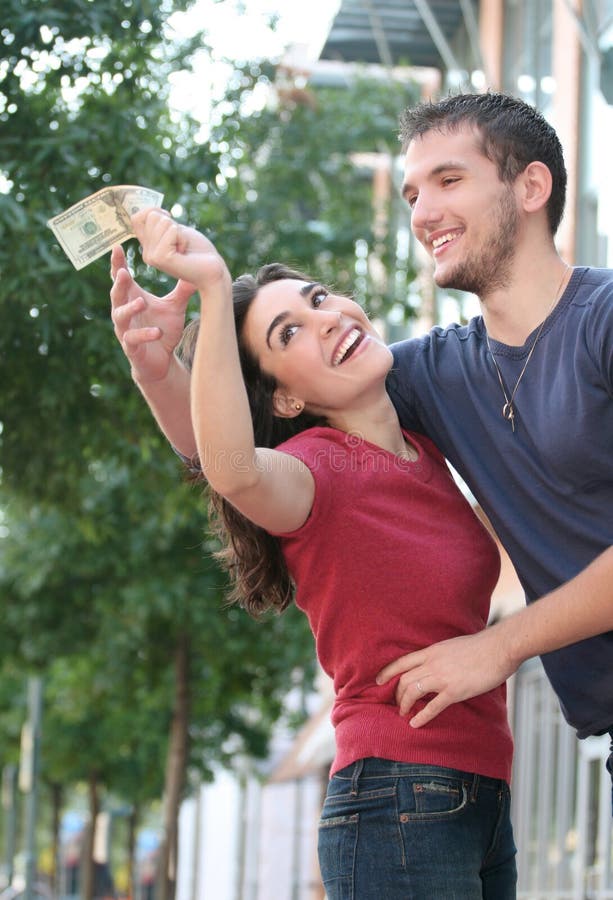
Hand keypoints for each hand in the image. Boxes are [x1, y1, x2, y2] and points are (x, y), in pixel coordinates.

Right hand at [110, 243, 194, 384]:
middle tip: (123, 272)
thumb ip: (182, 289)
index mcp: (132, 298)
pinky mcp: (131, 348)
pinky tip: (156, 332)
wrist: (162, 361)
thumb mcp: (175, 307)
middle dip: (119, 283)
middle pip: (116, 294)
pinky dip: (144, 335)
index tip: (116, 246)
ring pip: (120, 316)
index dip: (117, 263)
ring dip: (129, 308)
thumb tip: (197, 269)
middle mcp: (124, 312)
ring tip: (141, 302)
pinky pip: (134, 340)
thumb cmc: (164, 330)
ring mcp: (125, 330)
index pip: (121, 277)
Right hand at [130, 207, 230, 295]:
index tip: (172, 226)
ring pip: (162, 222)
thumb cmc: (199, 251)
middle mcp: (147, 254)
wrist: (213, 271)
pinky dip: (183, 238)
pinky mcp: (160, 258)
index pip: (137, 217)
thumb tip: (151, 211)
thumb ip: (160, 222)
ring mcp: (152, 257)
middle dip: (172, 224)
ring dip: (179, 232)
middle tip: (182, 243)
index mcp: (148, 247)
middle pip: (151, 216)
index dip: (154, 212)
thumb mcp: (177, 230)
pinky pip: (171, 231)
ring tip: (184, 249)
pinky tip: (185, 252)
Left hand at [376, 627, 515, 727]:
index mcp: (432, 651)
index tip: (377, 681)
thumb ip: (441, 654)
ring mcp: (442, 677)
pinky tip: (415, 724)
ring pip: (413, 692)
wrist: (498, 648)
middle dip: (396, 694)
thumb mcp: (452, 645)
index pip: (402, 661)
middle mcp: (432, 663)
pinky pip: (432, 706)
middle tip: (397, 704)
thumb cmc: (480, 646)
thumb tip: (437, 662)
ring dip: (405, 705)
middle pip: (404, 680)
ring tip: (404, 714)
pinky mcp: (454, 691)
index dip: (387, 672)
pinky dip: (421, 716)